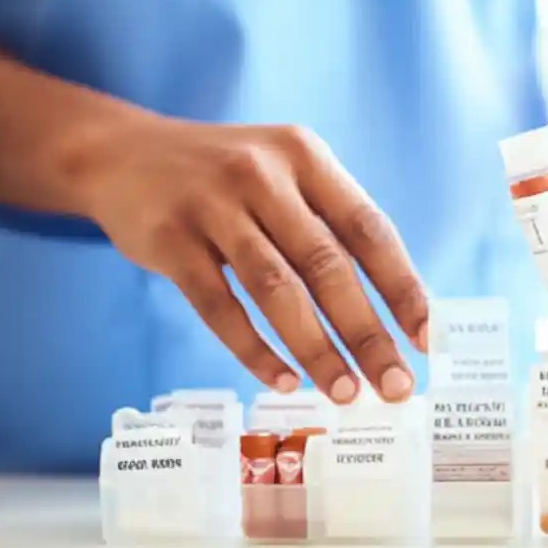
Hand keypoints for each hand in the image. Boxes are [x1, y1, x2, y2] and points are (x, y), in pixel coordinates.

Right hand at [83, 117, 426, 403]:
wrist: (120, 154)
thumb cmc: (225, 179)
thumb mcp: (283, 175)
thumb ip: (328, 226)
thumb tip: (391, 311)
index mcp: (306, 157)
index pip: (369, 229)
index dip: (402, 287)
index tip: (426, 339)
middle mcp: (264, 175)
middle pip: (328, 266)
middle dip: (368, 334)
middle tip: (395, 385)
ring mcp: (213, 206)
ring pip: (277, 290)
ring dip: (317, 349)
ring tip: (346, 393)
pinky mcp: (170, 240)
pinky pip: (220, 307)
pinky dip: (254, 349)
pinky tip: (284, 380)